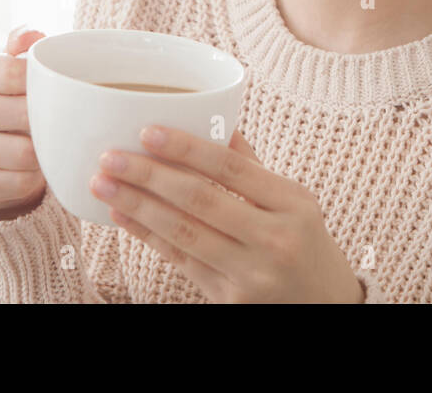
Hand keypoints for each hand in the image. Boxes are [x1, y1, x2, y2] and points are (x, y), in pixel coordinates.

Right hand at [0, 25, 48, 220]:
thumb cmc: (9, 98)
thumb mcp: (12, 66)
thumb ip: (23, 42)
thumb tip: (31, 36)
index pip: (13, 73)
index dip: (45, 83)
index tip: (59, 90)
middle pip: (22, 114)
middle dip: (48, 120)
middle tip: (62, 122)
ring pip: (23, 153)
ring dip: (44, 152)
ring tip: (50, 145)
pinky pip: (17, 183)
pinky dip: (34, 178)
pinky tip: (35, 169)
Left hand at [89, 125, 364, 302]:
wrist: (328, 307)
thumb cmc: (308, 246)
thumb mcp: (297, 202)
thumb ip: (254, 168)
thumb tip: (218, 124)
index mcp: (292, 204)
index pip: (231, 169)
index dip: (187, 148)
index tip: (149, 131)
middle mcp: (273, 239)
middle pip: (200, 200)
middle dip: (149, 176)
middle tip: (111, 157)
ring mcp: (250, 273)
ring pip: (183, 233)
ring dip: (137, 206)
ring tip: (103, 184)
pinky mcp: (229, 299)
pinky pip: (181, 261)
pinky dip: (147, 236)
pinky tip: (123, 216)